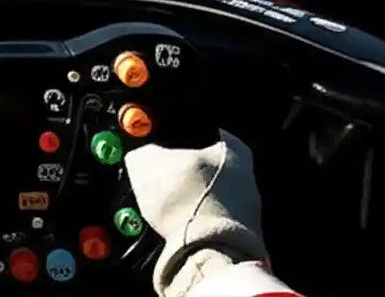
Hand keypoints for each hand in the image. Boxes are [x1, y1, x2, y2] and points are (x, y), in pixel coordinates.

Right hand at [124, 130, 269, 296]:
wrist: (208, 254)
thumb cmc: (185, 199)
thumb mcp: (147, 162)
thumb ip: (142, 151)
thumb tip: (138, 154)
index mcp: (231, 145)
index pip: (194, 131)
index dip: (167, 139)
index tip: (150, 150)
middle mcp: (246, 173)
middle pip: (197, 166)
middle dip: (173, 175)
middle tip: (151, 182)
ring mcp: (246, 207)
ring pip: (200, 195)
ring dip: (181, 201)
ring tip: (159, 209)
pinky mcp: (238, 235)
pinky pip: (204, 221)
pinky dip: (189, 223)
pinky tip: (174, 228)